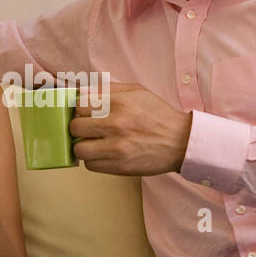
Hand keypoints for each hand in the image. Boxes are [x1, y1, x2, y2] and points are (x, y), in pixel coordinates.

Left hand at [69, 81, 191, 175]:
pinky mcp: (119, 166)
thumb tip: (81, 93)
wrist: (181, 141)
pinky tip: (104, 154)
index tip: (86, 113)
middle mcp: (116, 124)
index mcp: (118, 103)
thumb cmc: (158, 115)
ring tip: (94, 144)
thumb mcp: (137, 92)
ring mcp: (117, 147)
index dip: (81, 109)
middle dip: (79, 128)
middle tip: (89, 129)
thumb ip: (108, 90)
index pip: (79, 105)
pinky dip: (94, 161)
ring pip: (79, 149)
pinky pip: (90, 166)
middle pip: (75, 128)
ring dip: (84, 147)